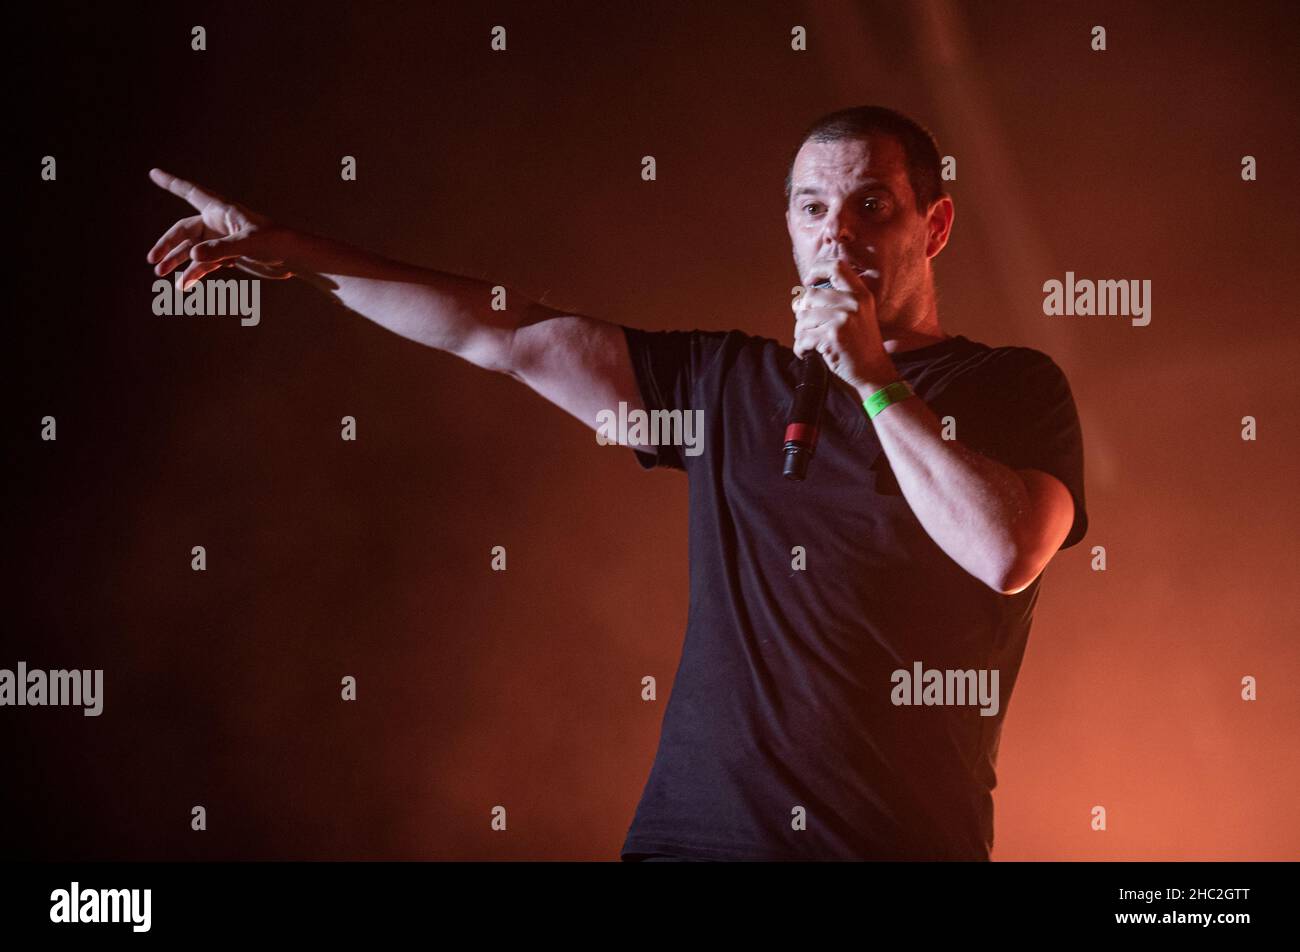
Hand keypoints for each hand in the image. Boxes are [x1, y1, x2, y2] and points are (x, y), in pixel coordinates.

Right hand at [145, 168, 295, 290]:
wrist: (292, 257)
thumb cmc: (275, 241)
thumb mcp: (248, 243)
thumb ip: (220, 249)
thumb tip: (192, 255)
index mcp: (221, 210)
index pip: (191, 193)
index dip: (172, 183)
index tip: (153, 173)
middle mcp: (217, 223)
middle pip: (184, 230)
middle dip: (168, 244)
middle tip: (153, 261)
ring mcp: (221, 240)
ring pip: (191, 250)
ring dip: (177, 262)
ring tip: (161, 275)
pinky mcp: (227, 256)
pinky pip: (204, 264)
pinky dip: (194, 273)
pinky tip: (184, 286)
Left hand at [792, 259, 895, 392]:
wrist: (873, 370)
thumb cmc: (860, 343)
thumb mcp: (857, 314)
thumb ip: (835, 301)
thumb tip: (798, 300)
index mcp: (860, 294)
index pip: (836, 266)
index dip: (817, 270)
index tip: (808, 282)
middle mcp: (853, 303)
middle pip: (810, 296)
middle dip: (803, 313)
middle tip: (808, 327)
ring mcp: (843, 319)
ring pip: (802, 318)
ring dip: (801, 333)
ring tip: (811, 342)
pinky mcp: (832, 336)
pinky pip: (802, 338)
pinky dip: (801, 348)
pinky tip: (808, 352)